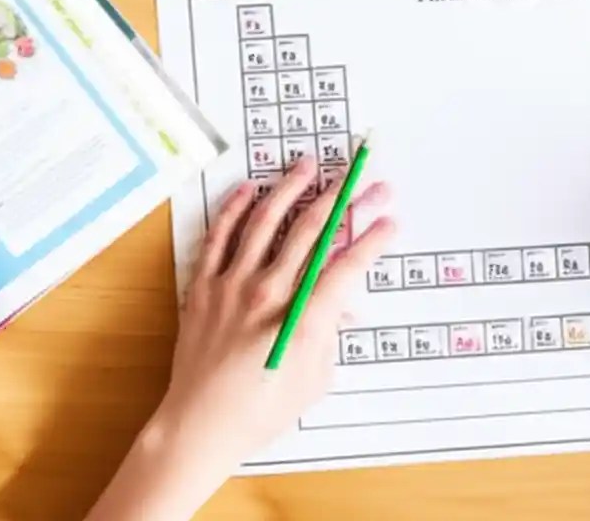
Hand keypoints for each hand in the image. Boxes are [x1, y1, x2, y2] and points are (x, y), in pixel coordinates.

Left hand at [167, 157, 391, 473]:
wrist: (200, 425)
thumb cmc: (260, 412)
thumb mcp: (314, 379)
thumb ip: (330, 336)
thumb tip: (339, 306)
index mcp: (302, 319)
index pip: (347, 266)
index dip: (373, 240)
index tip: (389, 221)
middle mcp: (269, 293)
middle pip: (313, 232)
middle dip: (343, 200)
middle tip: (361, 179)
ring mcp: (233, 285)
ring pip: (266, 221)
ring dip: (290, 189)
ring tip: (306, 165)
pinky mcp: (204, 287)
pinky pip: (220, 237)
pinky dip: (234, 209)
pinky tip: (248, 190)